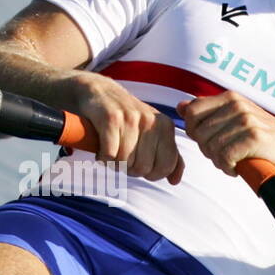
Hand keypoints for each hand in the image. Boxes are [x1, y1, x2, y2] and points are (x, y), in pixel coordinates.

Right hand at [57, 71, 184, 183]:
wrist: (99, 93)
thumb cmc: (128, 118)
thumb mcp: (153, 133)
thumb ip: (168, 156)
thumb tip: (175, 181)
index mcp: (166, 126)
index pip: (165, 166)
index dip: (150, 173)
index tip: (139, 163)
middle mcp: (151, 121)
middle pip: (142, 168)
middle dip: (129, 168)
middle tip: (122, 154)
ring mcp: (131, 118)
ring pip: (124, 163)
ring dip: (114, 162)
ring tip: (111, 149)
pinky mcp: (110, 119)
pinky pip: (109, 155)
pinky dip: (102, 157)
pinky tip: (101, 146)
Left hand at [178, 91, 274, 177]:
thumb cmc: (262, 138)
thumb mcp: (234, 119)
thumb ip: (208, 112)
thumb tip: (181, 106)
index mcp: (230, 97)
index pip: (192, 113)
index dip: (194, 132)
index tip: (210, 142)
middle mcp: (237, 104)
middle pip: (199, 133)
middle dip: (207, 150)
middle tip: (224, 156)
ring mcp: (246, 119)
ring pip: (211, 147)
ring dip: (219, 162)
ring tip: (233, 162)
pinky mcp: (254, 137)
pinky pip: (225, 157)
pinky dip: (228, 168)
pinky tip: (239, 168)